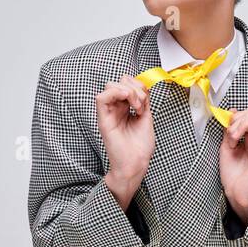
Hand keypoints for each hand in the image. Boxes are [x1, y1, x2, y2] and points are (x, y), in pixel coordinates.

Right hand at [96, 74, 154, 199]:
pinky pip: (101, 97)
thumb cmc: (140, 148)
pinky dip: (116, 93)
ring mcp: (108, 113)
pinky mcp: (103, 120)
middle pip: (118, 82)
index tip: (146, 103)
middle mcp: (115, 109)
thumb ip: (143, 101)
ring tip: (137, 107)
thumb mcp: (146, 118)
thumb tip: (142, 86)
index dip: (138, 86)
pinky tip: (128, 103)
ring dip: (128, 91)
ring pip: (110, 86)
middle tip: (141, 106)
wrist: (135, 164)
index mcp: (125, 109)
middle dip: (134, 88)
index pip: (126, 84)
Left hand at [219, 108, 247, 220]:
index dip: (234, 117)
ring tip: (236, 137)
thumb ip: (229, 130)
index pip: (244, 116)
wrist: (235, 192)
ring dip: (245, 123)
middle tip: (230, 135)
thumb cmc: (232, 174)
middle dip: (238, 120)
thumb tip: (232, 110)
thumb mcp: (226, 146)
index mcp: (246, 138)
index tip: (225, 127)